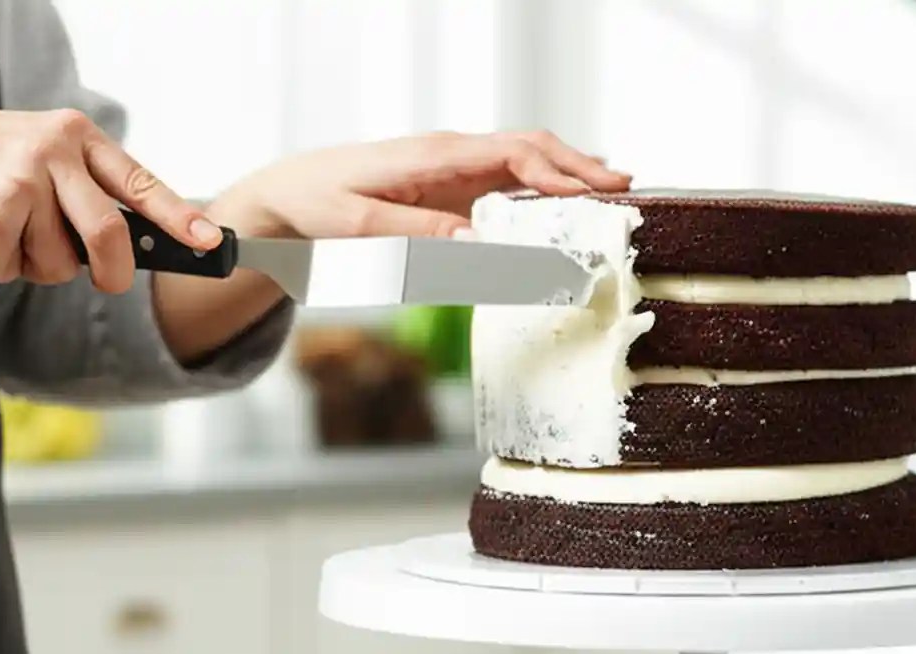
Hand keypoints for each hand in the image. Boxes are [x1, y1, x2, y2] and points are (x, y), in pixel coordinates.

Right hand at [0, 109, 222, 291]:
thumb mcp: (49, 150)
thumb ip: (91, 187)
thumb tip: (137, 244)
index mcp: (78, 137)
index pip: (141, 183)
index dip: (180, 217)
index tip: (211, 241)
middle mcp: (51, 153)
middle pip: (108, 234)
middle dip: (113, 272)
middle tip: (109, 280)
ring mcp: (15, 181)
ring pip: (55, 261)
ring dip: (36, 266)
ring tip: (13, 232)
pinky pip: (7, 266)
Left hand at [204, 130, 631, 238]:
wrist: (291, 194)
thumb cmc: (319, 201)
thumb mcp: (359, 224)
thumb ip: (417, 233)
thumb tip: (475, 244)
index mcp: (434, 155)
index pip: (510, 153)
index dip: (554, 172)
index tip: (589, 193)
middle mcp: (453, 155)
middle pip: (530, 148)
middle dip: (578, 165)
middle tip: (623, 187)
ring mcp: (456, 169)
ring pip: (526, 161)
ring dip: (569, 174)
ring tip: (612, 191)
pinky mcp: (453, 187)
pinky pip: (509, 180)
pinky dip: (545, 187)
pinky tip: (569, 198)